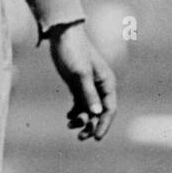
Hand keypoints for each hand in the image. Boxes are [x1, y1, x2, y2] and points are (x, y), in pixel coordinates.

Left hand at [48, 25, 116, 140]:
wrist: (61, 35)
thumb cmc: (73, 52)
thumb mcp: (80, 74)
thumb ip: (88, 94)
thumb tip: (96, 114)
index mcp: (107, 83)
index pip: (109, 109)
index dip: (104, 125)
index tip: (96, 138)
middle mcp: (100, 86)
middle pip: (99, 113)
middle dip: (91, 126)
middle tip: (80, 137)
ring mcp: (89, 86)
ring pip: (89, 110)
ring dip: (82, 120)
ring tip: (69, 125)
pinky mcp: (78, 85)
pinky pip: (80, 104)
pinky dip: (75, 113)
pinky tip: (68, 118)